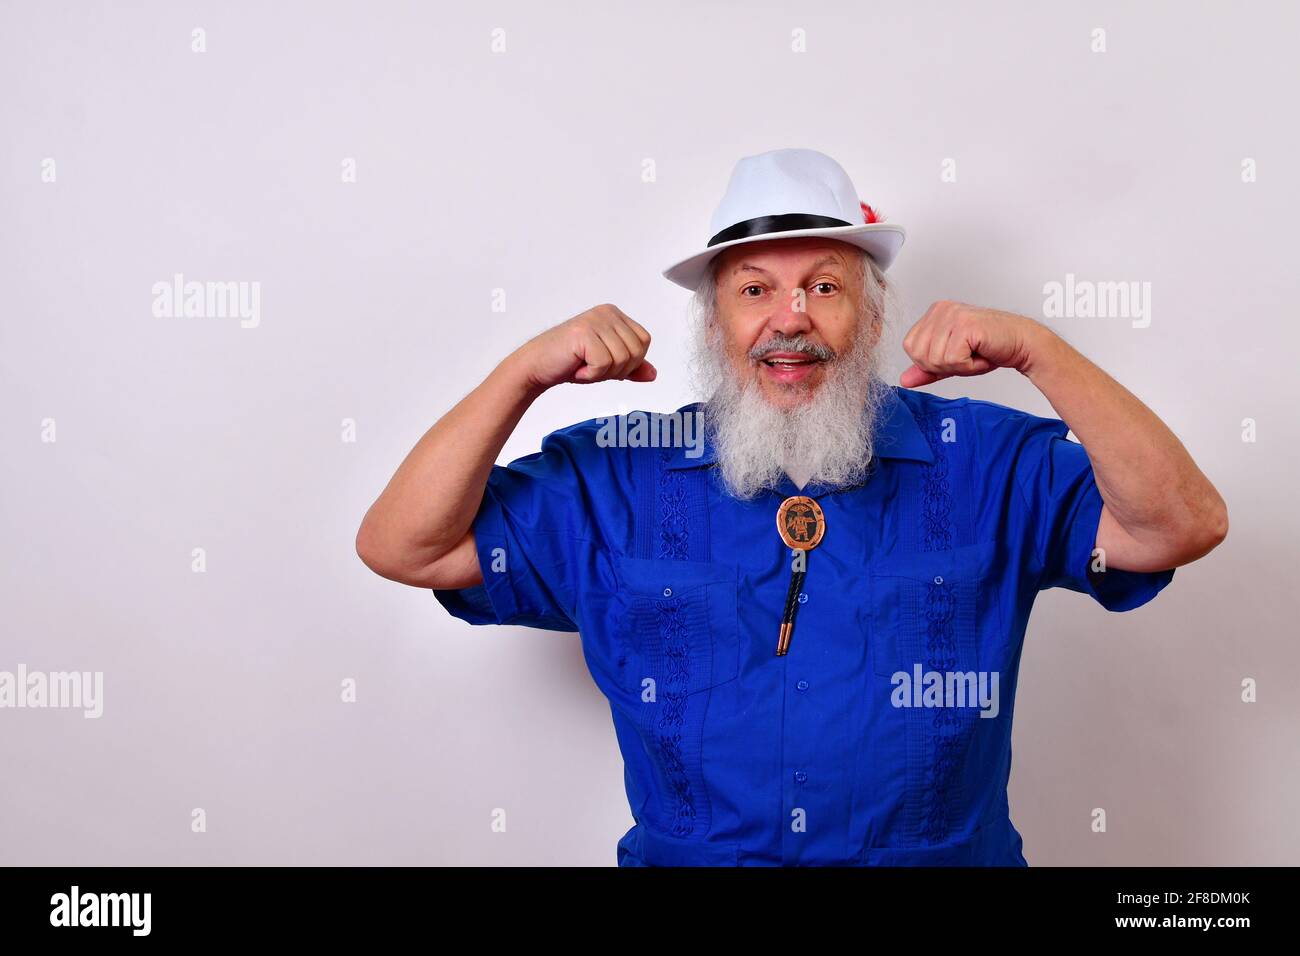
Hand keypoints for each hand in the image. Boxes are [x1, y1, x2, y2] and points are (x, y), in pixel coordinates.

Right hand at [513, 304, 656, 389]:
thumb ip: (631, 367)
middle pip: (636, 351)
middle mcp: (606, 313)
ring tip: (583, 365)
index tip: (605, 363)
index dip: (629, 362)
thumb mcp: (608, 365)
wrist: (537, 366)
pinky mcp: (584, 332)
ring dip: (602, 373)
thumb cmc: (569, 362)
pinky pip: (604, 364)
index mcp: (615, 315)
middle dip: (617, 370)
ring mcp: (595, 320)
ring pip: (622, 359)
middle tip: (593, 367)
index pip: (644, 341)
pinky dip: (591, 374)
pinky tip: (577, 367)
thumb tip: (652, 374)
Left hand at [899, 301, 1044, 387]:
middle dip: (944, 366)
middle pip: (918, 355)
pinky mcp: (965, 325)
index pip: (910, 347)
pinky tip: (982, 353)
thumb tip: (904, 380)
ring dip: (959, 366)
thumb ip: (927, 369)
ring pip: (935, 359)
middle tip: (967, 355)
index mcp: (934, 313)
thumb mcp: (951, 361)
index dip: (931, 361)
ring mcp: (952, 314)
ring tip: (975, 353)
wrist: (1022, 343)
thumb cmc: (990, 348)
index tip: (956, 355)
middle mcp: (940, 309)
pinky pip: (952, 360)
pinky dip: (969, 366)